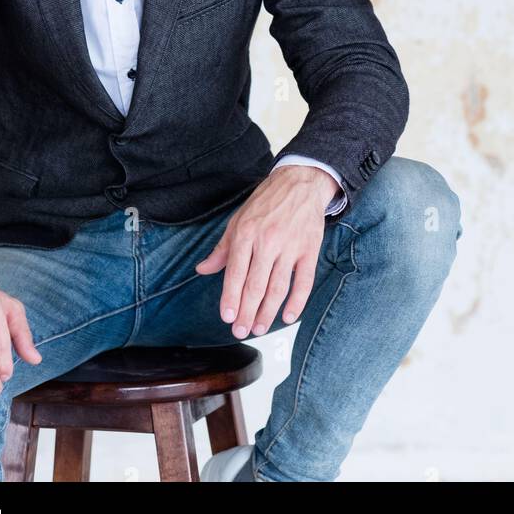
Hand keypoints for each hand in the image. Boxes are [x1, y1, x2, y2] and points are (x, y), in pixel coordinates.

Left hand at [194, 165, 336, 337]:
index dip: (231, 298)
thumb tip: (203, 269)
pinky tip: (287, 316)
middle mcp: (268, 241)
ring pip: (278, 288)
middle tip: (241, 330)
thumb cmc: (267, 202)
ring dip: (267, 312)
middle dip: (247, 312)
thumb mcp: (238, 220)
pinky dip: (297, 302)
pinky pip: (304, 282)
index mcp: (246, 233)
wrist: (300, 182)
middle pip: (256, 285)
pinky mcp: (310, 250)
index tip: (227, 317)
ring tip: (259, 328)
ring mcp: (291, 247)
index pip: (235, 273)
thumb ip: (222, 249)